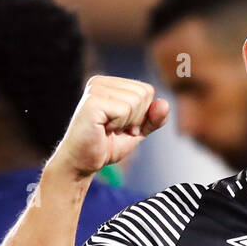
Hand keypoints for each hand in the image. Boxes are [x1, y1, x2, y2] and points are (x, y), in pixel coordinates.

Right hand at [50, 76, 169, 178]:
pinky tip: (103, 130)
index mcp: (109, 84)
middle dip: (136, 118)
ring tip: (108, 130)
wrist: (82, 163)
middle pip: (144, 93)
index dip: (142, 114)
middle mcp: (100, 82)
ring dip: (127, 123)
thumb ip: (153, 118)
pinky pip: (125, 110)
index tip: (123, 126)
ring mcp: (94, 89)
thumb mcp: (137, 131)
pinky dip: (120, 125)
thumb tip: (164, 103)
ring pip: (136, 101)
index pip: (147, 90)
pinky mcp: (92, 101)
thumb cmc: (106, 146)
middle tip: (115, 129)